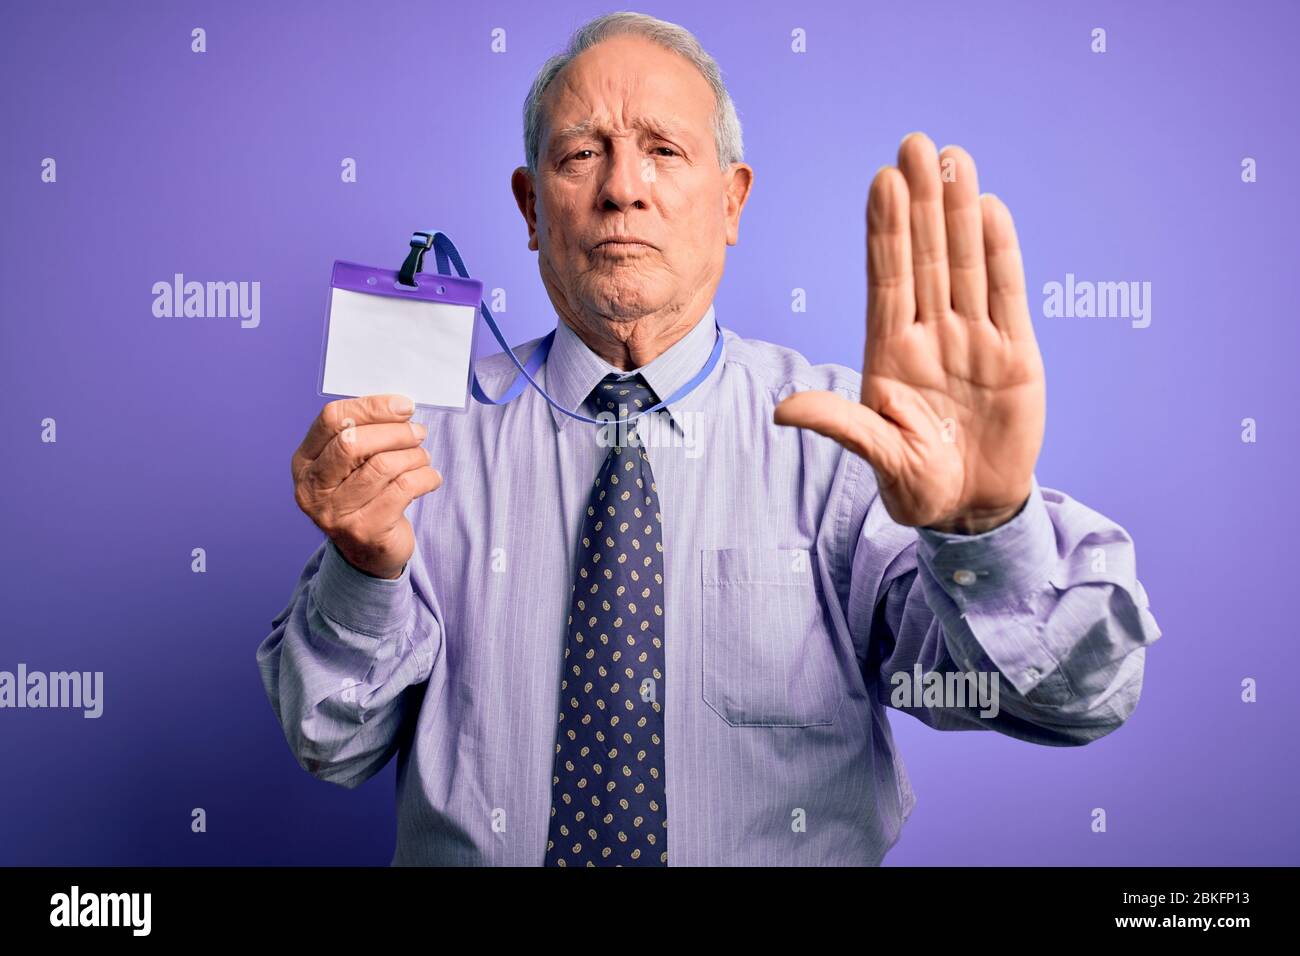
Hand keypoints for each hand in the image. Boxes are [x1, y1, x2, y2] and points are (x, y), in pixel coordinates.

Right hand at [291, 395, 441, 578]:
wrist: (368, 554)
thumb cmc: (365, 496)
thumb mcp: (352, 465)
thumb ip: (364, 435)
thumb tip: (400, 406)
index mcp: (304, 462)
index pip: (331, 419)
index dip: (371, 407)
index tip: (404, 405)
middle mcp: (312, 488)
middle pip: (353, 442)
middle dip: (395, 432)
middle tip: (418, 432)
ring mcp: (335, 513)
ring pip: (382, 466)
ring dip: (413, 455)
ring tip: (423, 456)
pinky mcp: (365, 530)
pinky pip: (403, 489)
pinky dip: (424, 477)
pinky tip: (430, 477)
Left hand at [774, 132, 1044, 533]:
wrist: (971, 508)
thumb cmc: (917, 484)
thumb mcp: (879, 456)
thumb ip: (841, 425)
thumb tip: (784, 410)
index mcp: (889, 352)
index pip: (886, 278)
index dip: (884, 231)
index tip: (881, 180)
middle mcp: (930, 334)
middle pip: (924, 256)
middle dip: (921, 201)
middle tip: (917, 143)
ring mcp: (973, 339)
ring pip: (965, 264)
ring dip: (960, 212)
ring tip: (955, 159)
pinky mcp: (1014, 353)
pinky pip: (1007, 294)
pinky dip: (1001, 254)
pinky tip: (991, 210)